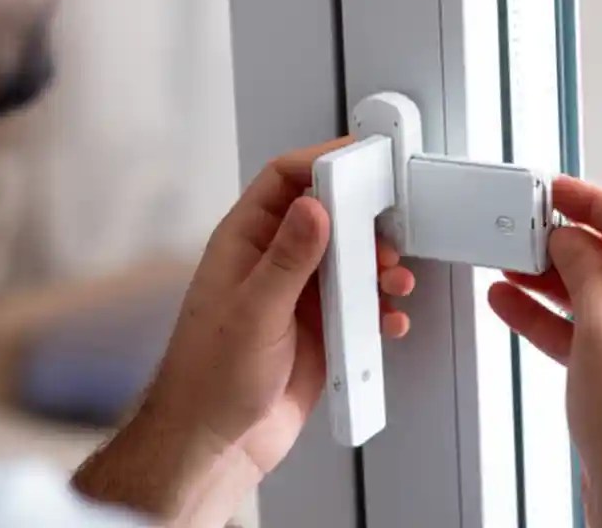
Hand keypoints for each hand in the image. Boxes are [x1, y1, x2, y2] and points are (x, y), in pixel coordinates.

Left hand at [74, 138, 413, 524]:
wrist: (214, 445)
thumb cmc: (208, 380)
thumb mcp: (253, 312)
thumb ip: (287, 258)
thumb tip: (314, 206)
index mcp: (244, 243)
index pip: (284, 180)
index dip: (321, 160)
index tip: (360, 155)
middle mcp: (272, 263)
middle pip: (327, 215)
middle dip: (364, 219)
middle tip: (389, 230)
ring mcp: (297, 296)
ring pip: (349, 260)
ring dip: (378, 267)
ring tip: (394, 280)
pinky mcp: (319, 329)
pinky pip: (359, 305)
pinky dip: (380, 308)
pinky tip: (387, 318)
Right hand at [490, 177, 601, 527]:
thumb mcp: (600, 330)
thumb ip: (583, 272)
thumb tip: (570, 239)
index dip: (590, 200)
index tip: (555, 189)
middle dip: (566, 244)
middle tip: (525, 229)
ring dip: (554, 280)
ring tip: (509, 262)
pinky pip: (597, 327)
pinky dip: (558, 317)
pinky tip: (515, 303)